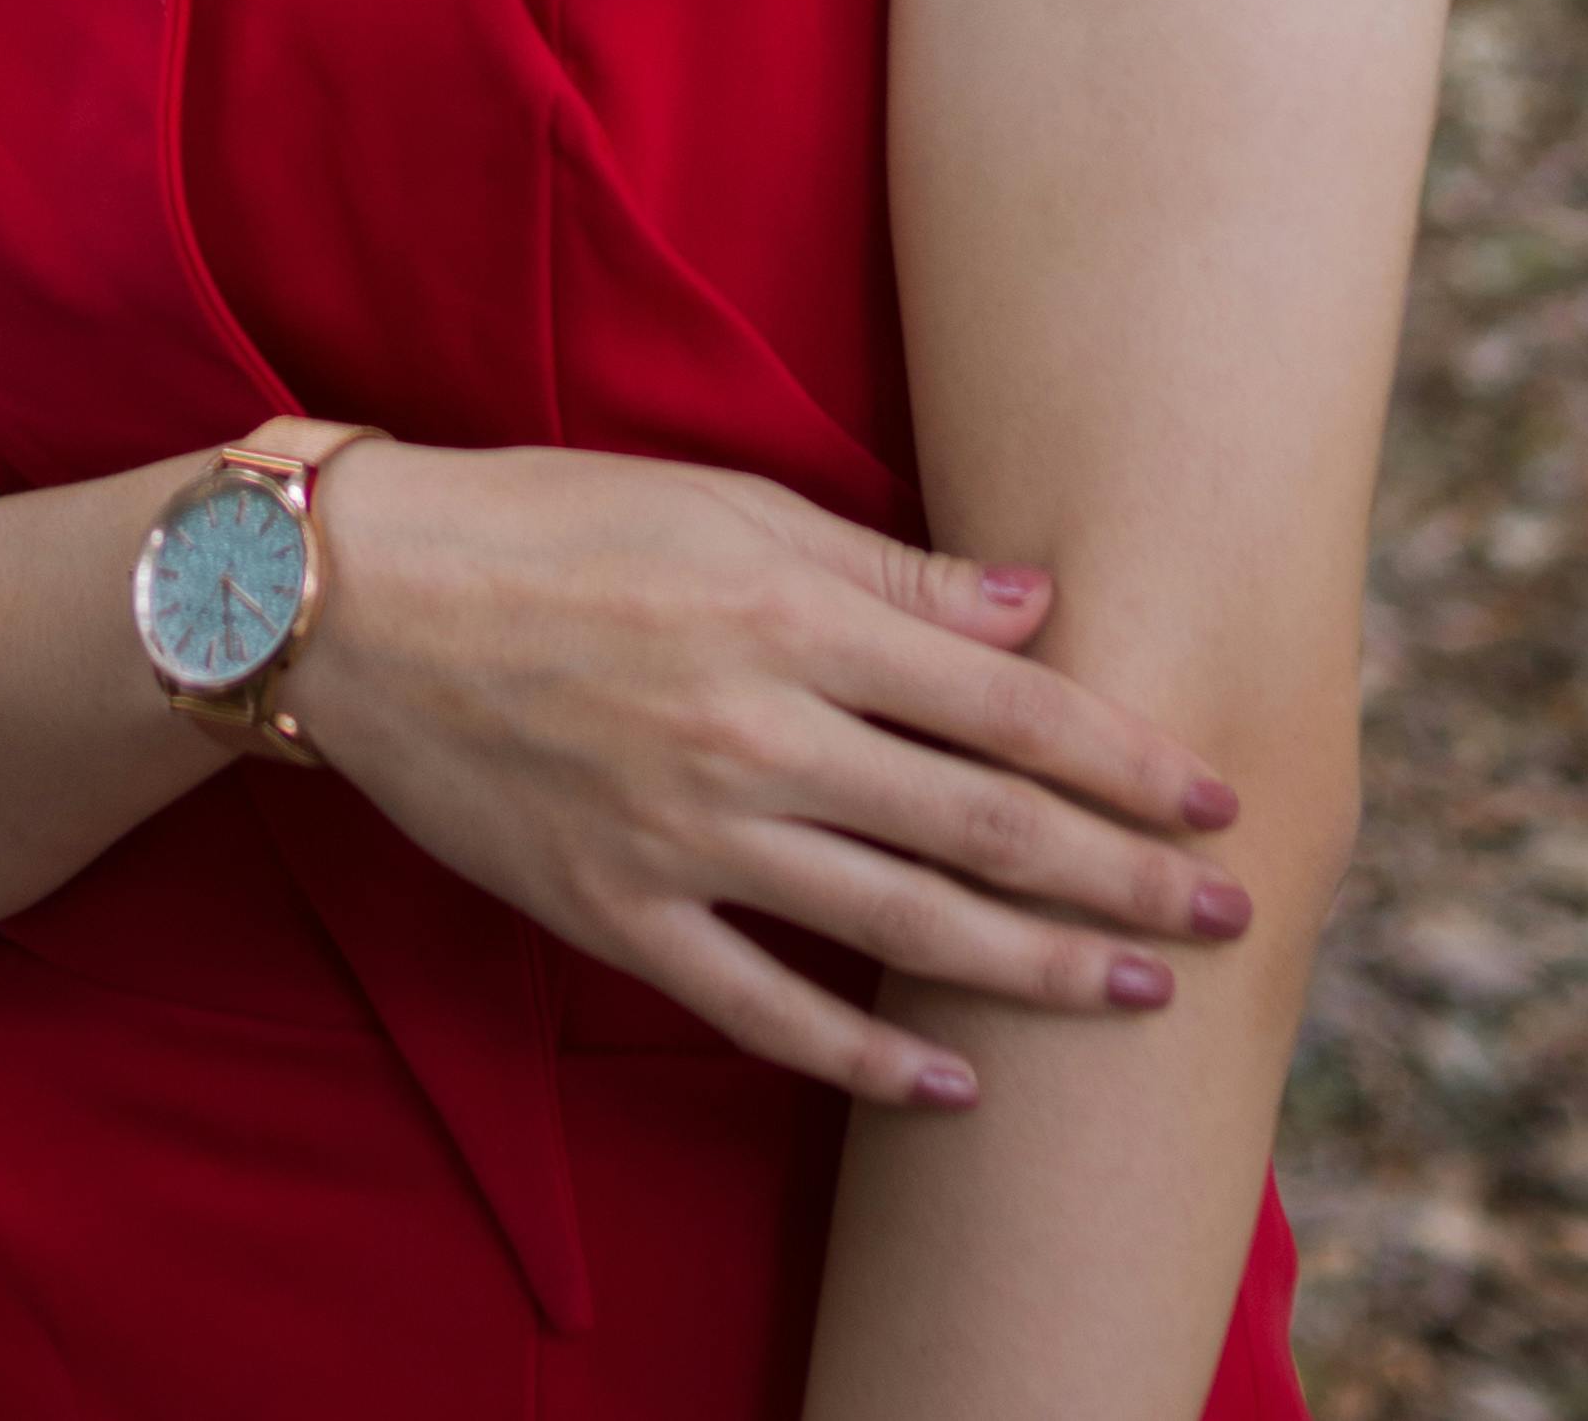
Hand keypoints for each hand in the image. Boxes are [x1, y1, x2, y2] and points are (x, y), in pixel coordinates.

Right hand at [274, 438, 1249, 1108]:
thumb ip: (886, 566)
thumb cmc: (551, 522)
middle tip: (1226, 914)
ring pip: (904, 926)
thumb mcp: (724, 503)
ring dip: (1036, 969)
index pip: (1003, 701)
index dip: (1122, 755)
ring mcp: (689, 834)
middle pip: (982, 826)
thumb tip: (1035, 607)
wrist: (361, 602)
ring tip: (1137, 995)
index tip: (1211, 794)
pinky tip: (952, 1084)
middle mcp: (758, 728)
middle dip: (1122, 877)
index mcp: (790, 608)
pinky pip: (766, 1006)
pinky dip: (866, 1054)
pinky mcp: (619, 911)